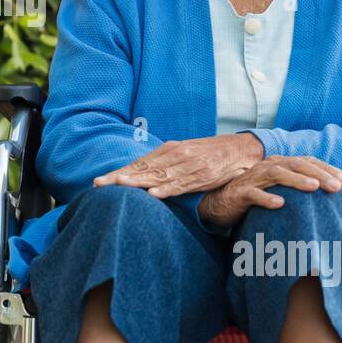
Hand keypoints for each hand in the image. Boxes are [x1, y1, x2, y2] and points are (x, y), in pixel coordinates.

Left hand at [93, 133, 264, 198]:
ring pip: (159, 175)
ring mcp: (189, 165)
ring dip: (138, 181)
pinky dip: (168, 189)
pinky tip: (154, 194)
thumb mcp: (186, 153)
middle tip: (99, 184)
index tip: (99, 181)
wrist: (242, 148)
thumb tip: (144, 175)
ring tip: (120, 185)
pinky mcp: (204, 175)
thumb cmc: (211, 153)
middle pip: (143, 168)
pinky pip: (183, 184)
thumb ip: (166, 163)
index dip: (119, 172)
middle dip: (120, 177)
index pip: (139, 163)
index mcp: (169, 150)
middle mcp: (176, 155)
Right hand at [197, 155, 341, 228]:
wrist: (221, 203)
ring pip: (277, 174)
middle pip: (296, 165)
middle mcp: (268, 166)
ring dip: (296, 180)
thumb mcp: (280, 189)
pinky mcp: (240, 193)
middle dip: (319, 174)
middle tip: (337, 187)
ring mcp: (253, 179)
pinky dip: (267, 198)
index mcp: (280, 164)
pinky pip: (254, 194)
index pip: (308, 161)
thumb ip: (299, 186)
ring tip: (314, 187)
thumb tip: (331, 192)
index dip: (327, 169)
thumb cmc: (256, 196)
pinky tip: (280, 204)